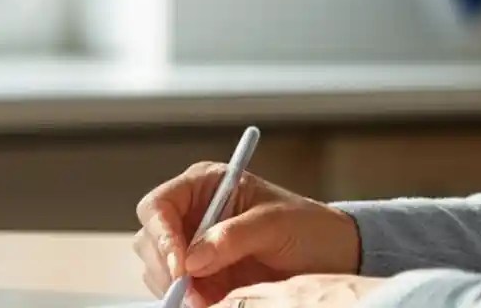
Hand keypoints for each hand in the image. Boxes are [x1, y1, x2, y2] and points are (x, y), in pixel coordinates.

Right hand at [133, 163, 360, 307]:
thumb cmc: (307, 226)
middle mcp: (191, 213)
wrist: (331, 255)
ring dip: (175, 288)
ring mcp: (193, 246)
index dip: (161, 235)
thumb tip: (193, 258)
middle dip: (166, 268)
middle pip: (150, 239)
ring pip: (156, 268)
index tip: (180, 266)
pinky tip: (209, 304)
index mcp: (204, 185)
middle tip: (192, 292)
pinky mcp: (201, 276)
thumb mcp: (275, 224)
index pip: (159, 205)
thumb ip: (233, 236)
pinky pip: (177, 290)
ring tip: (207, 300)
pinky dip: (187, 301)